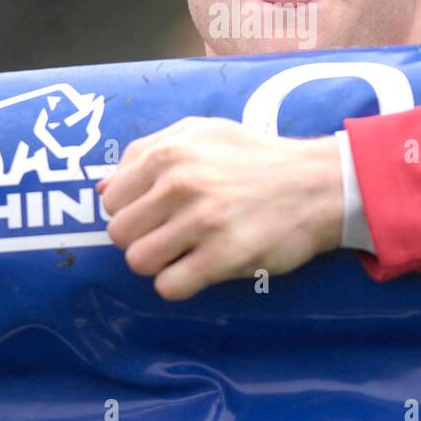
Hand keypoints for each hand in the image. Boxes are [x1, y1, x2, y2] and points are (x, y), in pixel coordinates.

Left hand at [99, 117, 344, 299]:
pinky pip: (169, 287)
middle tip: (171, 234)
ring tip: (186, 252)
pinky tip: (200, 268)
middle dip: (141, 238)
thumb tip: (102, 189)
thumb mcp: (202, 133)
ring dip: (159, 263)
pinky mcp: (224, 256)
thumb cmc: (256, 157)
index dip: (131, 210)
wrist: (318, 184)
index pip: (112, 199)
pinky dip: (179, 284)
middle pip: (119, 233)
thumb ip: (148, 151)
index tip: (156, 213)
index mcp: (169, 152)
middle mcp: (180, 183)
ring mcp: (202, 221)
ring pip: (138, 262)